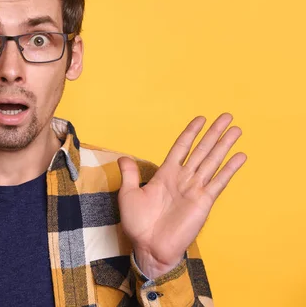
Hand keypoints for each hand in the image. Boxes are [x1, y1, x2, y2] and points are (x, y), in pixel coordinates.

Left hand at [117, 113, 246, 278]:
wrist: (149, 247)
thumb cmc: (138, 224)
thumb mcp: (129, 194)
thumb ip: (130, 175)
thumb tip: (124, 157)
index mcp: (166, 175)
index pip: (181, 148)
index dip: (191, 133)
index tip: (200, 118)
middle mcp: (183, 179)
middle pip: (201, 150)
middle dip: (214, 133)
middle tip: (226, 116)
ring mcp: (194, 189)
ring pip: (212, 161)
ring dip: (224, 145)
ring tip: (236, 129)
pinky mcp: (204, 202)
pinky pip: (219, 182)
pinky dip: (229, 169)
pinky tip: (240, 156)